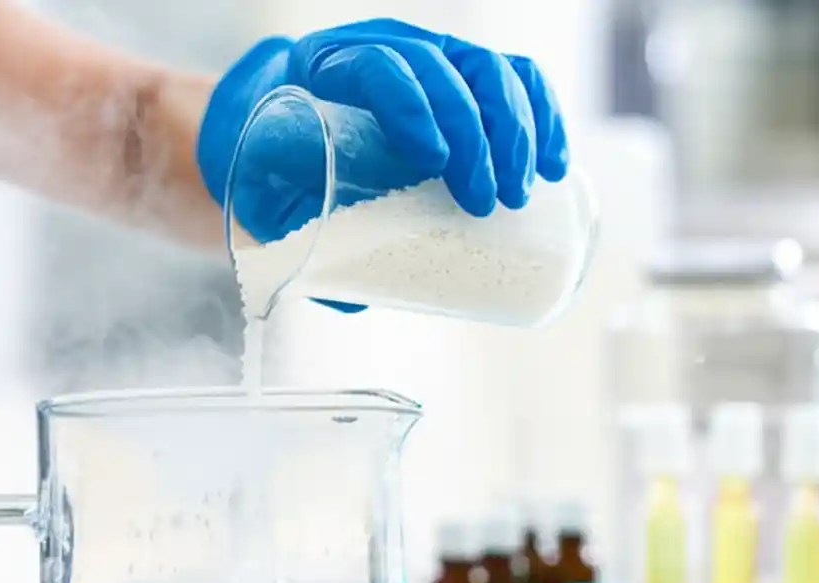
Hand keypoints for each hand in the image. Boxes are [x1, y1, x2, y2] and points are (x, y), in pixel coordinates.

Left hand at [197, 19, 568, 242]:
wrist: (273, 125)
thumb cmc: (270, 165)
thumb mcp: (265, 196)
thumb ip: (298, 244)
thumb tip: (353, 301)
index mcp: (325, 65)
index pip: (378, 66)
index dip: (411, 105)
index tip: (435, 160)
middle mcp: (383, 45)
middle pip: (446, 69)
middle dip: (478, 134)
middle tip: (486, 200)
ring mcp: (429, 54)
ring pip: (490, 70)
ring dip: (517, 130)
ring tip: (521, 192)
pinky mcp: (462, 75)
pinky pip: (515, 79)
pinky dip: (542, 115)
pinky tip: (553, 163)